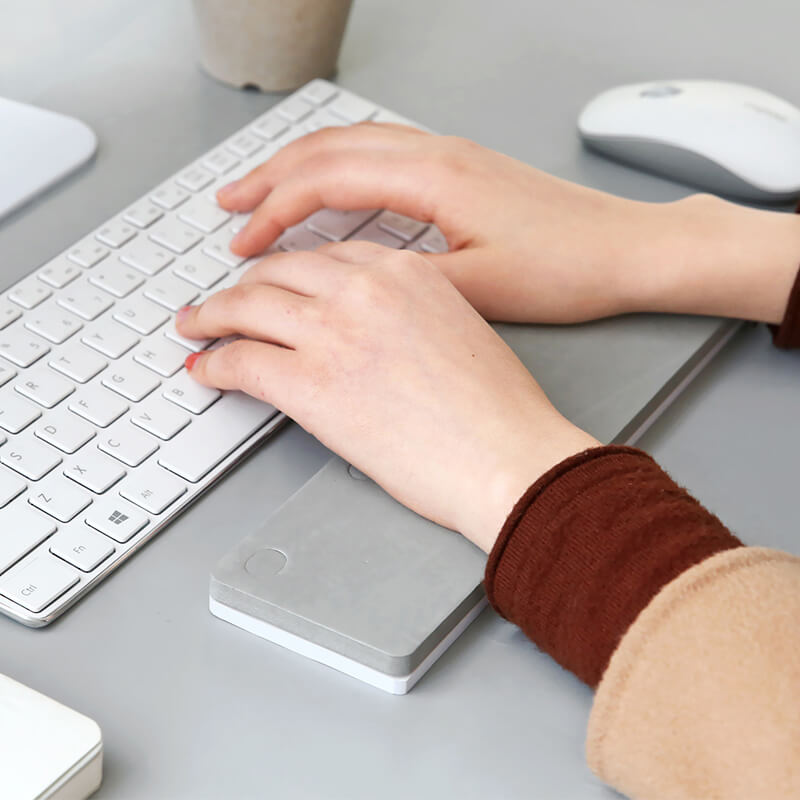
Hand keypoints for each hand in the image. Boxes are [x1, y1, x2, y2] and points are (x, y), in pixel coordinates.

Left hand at [176, 243, 597, 551]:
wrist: (509, 453)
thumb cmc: (499, 409)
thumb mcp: (459, 332)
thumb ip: (408, 317)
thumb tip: (369, 338)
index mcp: (407, 271)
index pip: (326, 258)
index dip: (290, 272)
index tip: (276, 283)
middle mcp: (365, 288)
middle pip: (279, 272)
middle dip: (243, 287)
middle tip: (223, 302)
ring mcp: (334, 331)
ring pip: (246, 306)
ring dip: (211, 317)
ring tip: (196, 327)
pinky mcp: (310, 383)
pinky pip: (240, 361)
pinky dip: (214, 365)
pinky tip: (206, 372)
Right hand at [218, 124, 799, 325]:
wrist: (628, 249)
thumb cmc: (568, 268)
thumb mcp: (479, 289)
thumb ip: (409, 286)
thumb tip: (350, 294)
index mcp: (433, 177)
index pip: (327, 179)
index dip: (274, 213)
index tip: (242, 246)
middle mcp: (436, 154)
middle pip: (329, 148)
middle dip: (270, 177)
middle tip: (228, 207)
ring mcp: (449, 156)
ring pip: (353, 144)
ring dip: (302, 166)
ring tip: (264, 193)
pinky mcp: (461, 170)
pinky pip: (380, 154)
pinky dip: (339, 169)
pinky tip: (332, 191)